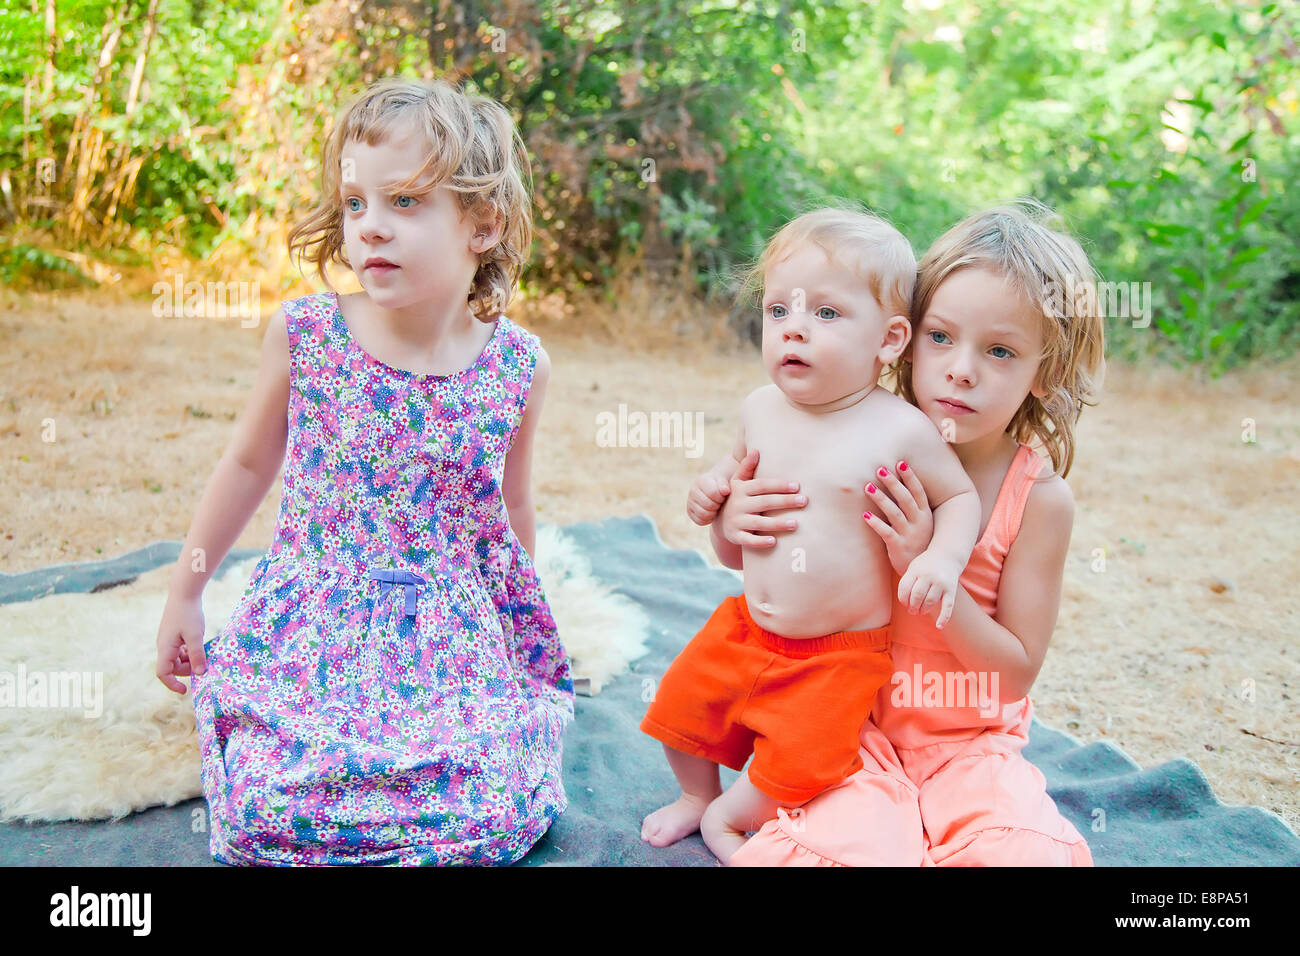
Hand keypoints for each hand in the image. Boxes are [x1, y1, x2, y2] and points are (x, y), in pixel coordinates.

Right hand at [156, 592, 207, 693]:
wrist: (184, 592)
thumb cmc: (189, 614)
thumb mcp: (196, 636)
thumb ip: (197, 655)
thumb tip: (199, 674)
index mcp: (165, 648)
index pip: (163, 673)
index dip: (172, 684)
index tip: (185, 690)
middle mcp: (163, 646)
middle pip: (172, 667)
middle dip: (187, 669)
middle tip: (203, 663)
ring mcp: (168, 640)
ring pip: (177, 658)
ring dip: (189, 660)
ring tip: (202, 652)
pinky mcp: (173, 634)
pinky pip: (179, 650)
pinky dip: (189, 651)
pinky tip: (198, 644)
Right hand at [687, 468, 733, 525]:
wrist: (714, 490)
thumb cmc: (720, 485)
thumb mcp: (724, 481)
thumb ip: (724, 485)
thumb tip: (725, 491)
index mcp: (701, 482)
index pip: (713, 493)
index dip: (721, 497)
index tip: (723, 496)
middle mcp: (692, 491)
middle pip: (708, 505)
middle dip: (717, 505)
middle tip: (720, 502)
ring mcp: (690, 502)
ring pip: (703, 514)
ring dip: (713, 513)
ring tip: (716, 507)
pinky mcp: (690, 512)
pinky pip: (700, 521)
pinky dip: (708, 520)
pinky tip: (712, 513)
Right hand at [719, 448, 806, 547]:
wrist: (721, 521)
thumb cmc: (738, 498)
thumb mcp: (738, 482)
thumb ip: (747, 467)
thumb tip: (755, 450)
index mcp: (741, 489)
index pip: (762, 486)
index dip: (779, 485)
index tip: (797, 486)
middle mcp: (738, 505)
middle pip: (764, 502)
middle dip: (785, 502)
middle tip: (804, 501)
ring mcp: (736, 521)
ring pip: (759, 523)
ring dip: (777, 523)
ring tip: (795, 524)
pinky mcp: (736, 537)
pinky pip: (748, 540)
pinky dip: (760, 541)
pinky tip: (774, 541)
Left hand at [862, 461, 934, 576]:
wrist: (922, 570)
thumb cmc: (918, 543)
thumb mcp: (921, 524)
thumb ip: (911, 508)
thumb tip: (897, 486)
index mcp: (925, 515)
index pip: (918, 492)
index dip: (910, 477)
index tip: (901, 463)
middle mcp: (919, 522)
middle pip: (905, 499)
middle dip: (893, 483)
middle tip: (880, 469)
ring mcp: (909, 534)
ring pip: (894, 513)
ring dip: (881, 499)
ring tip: (868, 487)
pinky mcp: (898, 546)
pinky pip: (886, 532)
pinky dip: (876, 523)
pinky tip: (865, 515)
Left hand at [897, 548, 964, 629]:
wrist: (947, 555)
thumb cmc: (926, 565)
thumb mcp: (914, 567)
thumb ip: (907, 581)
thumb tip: (905, 603)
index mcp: (916, 570)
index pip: (905, 588)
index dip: (903, 599)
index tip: (905, 603)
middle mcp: (929, 575)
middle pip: (917, 596)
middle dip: (913, 606)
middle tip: (912, 611)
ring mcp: (941, 582)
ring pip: (930, 602)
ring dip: (924, 610)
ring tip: (921, 611)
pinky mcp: (951, 589)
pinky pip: (948, 606)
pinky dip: (944, 617)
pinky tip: (939, 626)